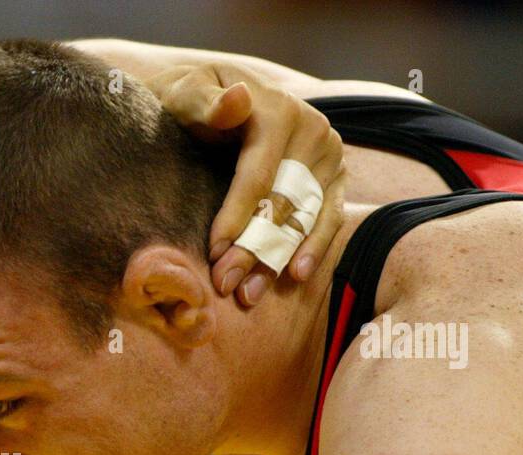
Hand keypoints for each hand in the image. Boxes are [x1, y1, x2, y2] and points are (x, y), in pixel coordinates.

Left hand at [146, 61, 344, 305]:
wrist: (214, 98)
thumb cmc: (193, 101)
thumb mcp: (188, 93)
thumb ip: (205, 100)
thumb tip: (237, 98)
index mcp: (279, 111)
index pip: (259, 175)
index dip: (236, 215)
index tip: (214, 252)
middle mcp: (313, 130)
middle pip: (282, 202)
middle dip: (252, 248)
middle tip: (224, 284)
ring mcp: (329, 155)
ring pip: (304, 216)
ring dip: (277, 259)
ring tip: (250, 293)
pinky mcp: (335, 176)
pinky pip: (327, 218)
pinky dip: (312, 248)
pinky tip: (296, 276)